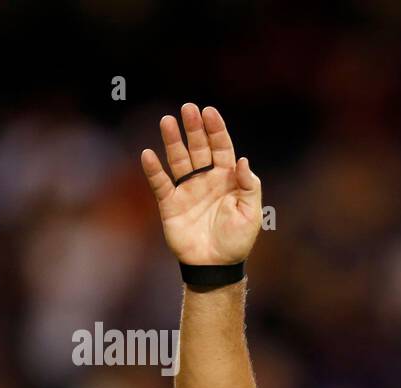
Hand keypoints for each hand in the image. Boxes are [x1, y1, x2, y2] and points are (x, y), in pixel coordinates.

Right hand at [141, 103, 261, 265]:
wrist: (216, 266)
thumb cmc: (237, 241)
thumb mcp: (251, 214)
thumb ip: (249, 186)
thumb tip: (242, 159)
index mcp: (227, 180)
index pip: (221, 148)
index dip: (216, 130)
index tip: (209, 112)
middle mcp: (206, 180)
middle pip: (199, 148)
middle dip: (194, 128)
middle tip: (188, 108)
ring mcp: (187, 189)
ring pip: (178, 159)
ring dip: (173, 141)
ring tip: (167, 121)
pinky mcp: (170, 204)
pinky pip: (160, 183)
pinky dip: (154, 170)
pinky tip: (149, 154)